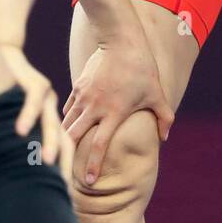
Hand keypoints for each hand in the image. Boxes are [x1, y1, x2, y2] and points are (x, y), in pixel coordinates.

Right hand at [0, 43, 73, 183]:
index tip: (63, 197)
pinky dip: (26, 116)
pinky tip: (19, 131)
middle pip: (65, 142)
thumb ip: (19, 140)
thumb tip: (11, 172)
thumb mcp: (17, 118)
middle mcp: (53, 112)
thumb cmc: (6, 91)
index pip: (64, 151)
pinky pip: (31, 101)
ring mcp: (46, 97)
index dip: (65, 172)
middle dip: (64, 166)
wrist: (6, 54)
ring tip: (45, 164)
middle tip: (61, 190)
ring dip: (48, 143)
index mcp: (52, 121)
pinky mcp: (34, 82)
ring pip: (50, 123)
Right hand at [63, 37, 171, 185]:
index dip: (92, 165)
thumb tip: (165, 138)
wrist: (121, 40)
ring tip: (56, 153)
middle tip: (61, 171)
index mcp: (114, 113)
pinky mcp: (77, 86)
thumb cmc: (142, 69)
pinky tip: (63, 128)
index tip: (88, 182)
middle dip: (65, 154)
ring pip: (65, 123)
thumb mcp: (156, 94)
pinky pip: (68, 108)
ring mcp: (84, 96)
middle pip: (72, 136)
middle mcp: (95, 107)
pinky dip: (65, 119)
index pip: (99, 146)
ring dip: (60, 138)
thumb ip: (164, 118)